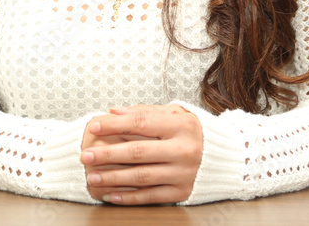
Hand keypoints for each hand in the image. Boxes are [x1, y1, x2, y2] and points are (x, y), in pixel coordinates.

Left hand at [81, 104, 202, 205]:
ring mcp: (184, 173)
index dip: (115, 124)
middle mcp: (184, 150)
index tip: (94, 126)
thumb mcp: (173, 114)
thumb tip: (113, 112)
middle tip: (85, 156)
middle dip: (107, 154)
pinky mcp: (182, 192)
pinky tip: (110, 194)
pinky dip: (128, 197)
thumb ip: (144, 112)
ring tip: (92, 176)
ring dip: (113, 178)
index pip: (141, 122)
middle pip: (138, 152)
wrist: (223, 157)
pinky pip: (150, 196)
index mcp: (181, 125)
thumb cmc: (189, 132)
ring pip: (141, 176)